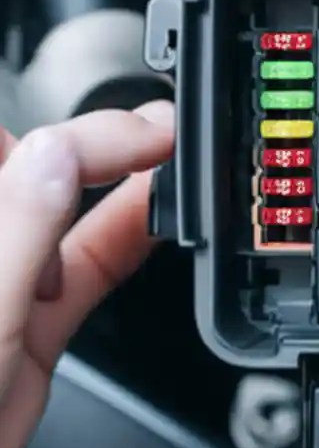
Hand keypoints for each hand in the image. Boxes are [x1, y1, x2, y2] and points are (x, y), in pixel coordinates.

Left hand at [0, 101, 173, 447]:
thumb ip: (16, 231)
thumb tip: (61, 152)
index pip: (6, 151)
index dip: (69, 131)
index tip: (134, 135)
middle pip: (37, 166)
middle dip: (97, 146)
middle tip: (158, 138)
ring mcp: (3, 280)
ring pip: (69, 210)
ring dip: (123, 184)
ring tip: (173, 164)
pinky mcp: (34, 316)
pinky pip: (90, 261)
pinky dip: (131, 234)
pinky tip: (162, 217)